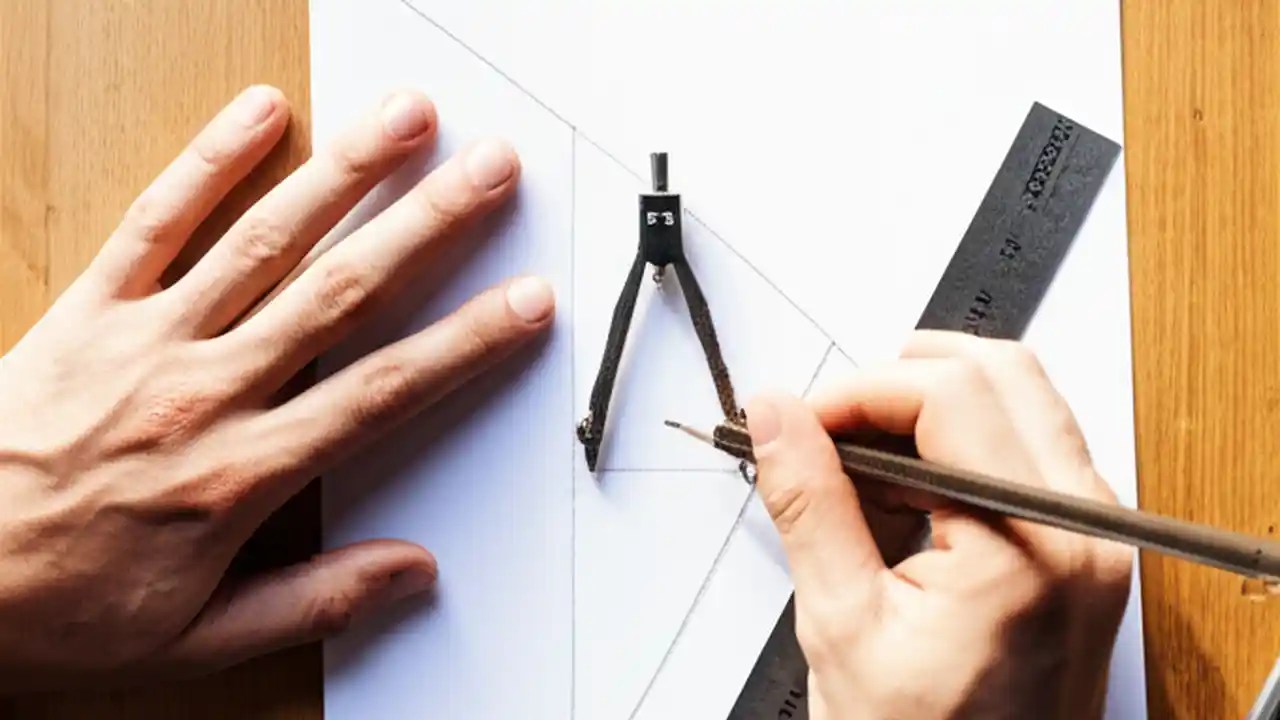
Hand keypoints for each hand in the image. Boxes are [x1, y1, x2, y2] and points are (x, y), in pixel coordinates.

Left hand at [0, 85, 554, 689]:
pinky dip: (209, 163)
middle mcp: (206, 391)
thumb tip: (411, 572)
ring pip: (265, 242)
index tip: (526, 303)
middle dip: (429, 223)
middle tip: (491, 171)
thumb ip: (314, 602)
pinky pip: (155, 222)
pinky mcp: (89, 310)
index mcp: (243, 474)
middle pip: (343, 293)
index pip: (384, 394)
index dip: (466, 342)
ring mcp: (148, 339)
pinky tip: (261, 113)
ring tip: (404, 120)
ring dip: (344, 174)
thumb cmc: (57, 608)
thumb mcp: (195, 641)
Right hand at [746, 330, 1131, 719]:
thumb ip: (809, 503)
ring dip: (927, 410)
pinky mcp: (1085, 546)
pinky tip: (903, 500)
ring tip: (860, 475)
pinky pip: (1027, 448)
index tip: (801, 421)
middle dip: (897, 382)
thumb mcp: (843, 625)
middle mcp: (1085, 529)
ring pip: (1018, 398)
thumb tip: (778, 416)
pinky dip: (957, 447)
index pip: (950, 393)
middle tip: (829, 430)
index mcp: (1031, 545)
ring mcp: (1095, 535)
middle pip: (998, 372)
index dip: (859, 390)